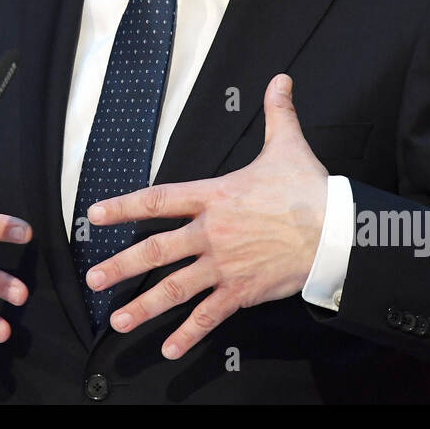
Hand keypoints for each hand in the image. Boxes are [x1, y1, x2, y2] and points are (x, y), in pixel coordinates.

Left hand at [84, 73, 327, 359]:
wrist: (336, 230)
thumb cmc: (310, 188)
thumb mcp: (288, 144)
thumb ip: (277, 112)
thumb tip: (280, 80)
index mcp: (214, 196)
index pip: (158, 199)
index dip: (123, 206)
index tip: (94, 215)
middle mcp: (211, 232)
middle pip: (156, 250)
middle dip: (121, 266)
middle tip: (93, 277)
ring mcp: (224, 265)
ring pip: (175, 288)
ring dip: (144, 306)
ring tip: (117, 320)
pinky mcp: (242, 290)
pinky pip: (209, 315)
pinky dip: (188, 334)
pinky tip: (167, 349)